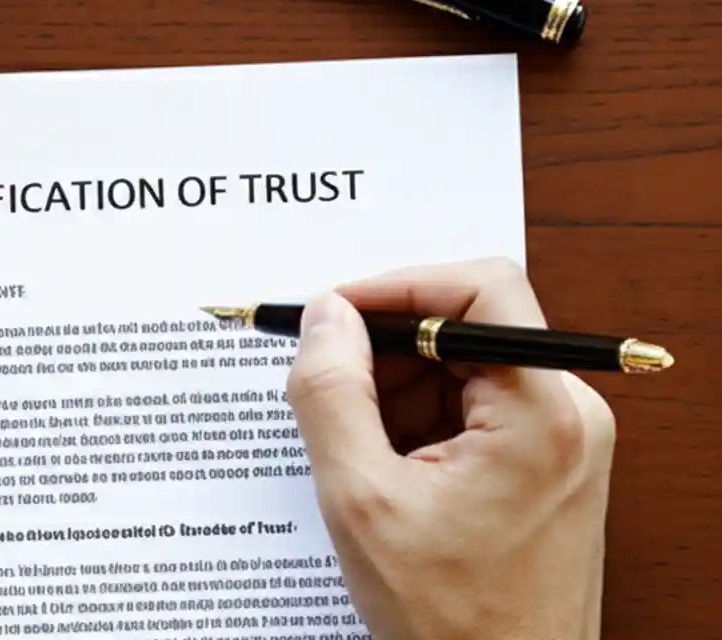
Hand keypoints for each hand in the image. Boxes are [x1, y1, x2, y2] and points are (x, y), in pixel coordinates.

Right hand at [286, 258, 614, 639]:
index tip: (332, 313)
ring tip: (362, 459)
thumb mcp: (361, 499)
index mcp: (543, 414)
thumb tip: (323, 316)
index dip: (397, 286)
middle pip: (464, 329)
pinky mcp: (543, 464)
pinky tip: (388, 475)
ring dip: (396, 396)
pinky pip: (471, 410)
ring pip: (460, 370)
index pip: (481, 289)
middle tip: (328, 396)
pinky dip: (417, 426)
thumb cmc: (450, 621)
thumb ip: (332, 392)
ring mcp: (561, 440)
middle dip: (385, 355)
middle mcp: (568, 414)